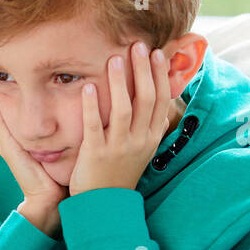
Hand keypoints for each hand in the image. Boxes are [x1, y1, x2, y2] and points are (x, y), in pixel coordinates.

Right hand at [0, 70, 68, 209]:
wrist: (50, 199)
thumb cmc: (57, 172)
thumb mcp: (57, 143)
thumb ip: (58, 126)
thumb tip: (75, 101)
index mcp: (16, 134)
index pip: (2, 103)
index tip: (0, 61)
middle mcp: (6, 135)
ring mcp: (3, 140)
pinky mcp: (5, 145)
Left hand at [67, 41, 173, 196]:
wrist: (105, 204)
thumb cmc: (120, 172)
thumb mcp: (142, 149)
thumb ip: (149, 125)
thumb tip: (159, 100)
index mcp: (151, 137)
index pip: (160, 100)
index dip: (159, 75)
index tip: (156, 52)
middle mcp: (139, 140)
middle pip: (145, 99)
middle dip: (143, 70)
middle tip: (137, 45)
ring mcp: (118, 147)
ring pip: (124, 110)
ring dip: (120, 82)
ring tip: (115, 58)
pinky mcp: (96, 154)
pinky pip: (95, 126)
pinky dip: (93, 105)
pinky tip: (89, 87)